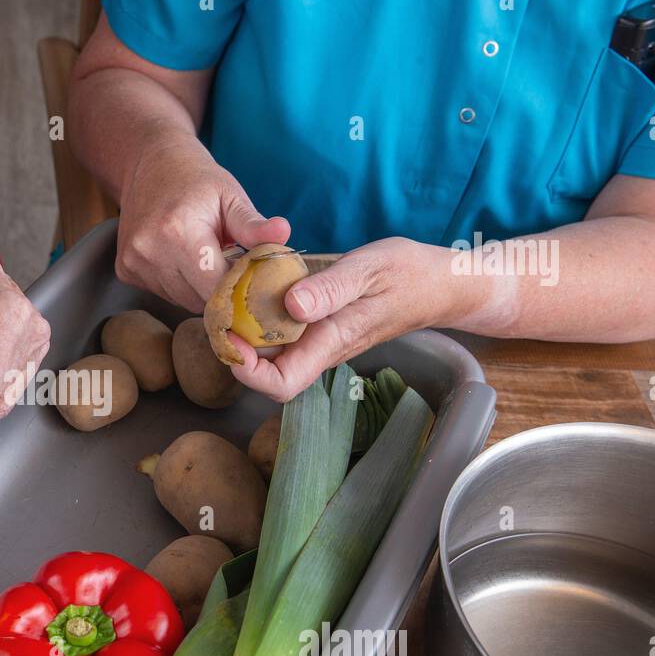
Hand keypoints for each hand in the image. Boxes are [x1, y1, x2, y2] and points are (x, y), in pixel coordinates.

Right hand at [115, 133, 290, 310]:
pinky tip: (182, 257)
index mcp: (178, 232)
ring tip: (204, 256)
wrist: (150, 163)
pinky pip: (164, 292)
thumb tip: (283, 235)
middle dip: (220, 288)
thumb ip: (253, 225)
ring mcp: (134, 263)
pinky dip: (179, 283)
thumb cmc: (196, 180)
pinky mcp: (126, 270)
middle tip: (229, 262)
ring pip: (181, 300)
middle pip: (199, 298)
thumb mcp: (230, 196)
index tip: (252, 277)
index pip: (216, 286)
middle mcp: (150, 251)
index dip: (239, 287)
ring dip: (199, 287)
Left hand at [229, 237, 470, 400]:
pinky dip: (261, 318)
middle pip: (266, 372)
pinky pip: (283, 334)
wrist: (438, 283)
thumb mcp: (368, 270)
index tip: (228, 335)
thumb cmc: (407, 274)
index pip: (280, 385)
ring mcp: (320, 343)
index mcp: (330, 343)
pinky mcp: (320, 329)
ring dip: (245, 333)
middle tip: (216, 308)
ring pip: (272, 354)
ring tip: (228, 295)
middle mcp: (320, 351)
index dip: (247, 371)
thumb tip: (290, 306)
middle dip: (234, 348)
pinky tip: (253, 289)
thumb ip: (330, 289)